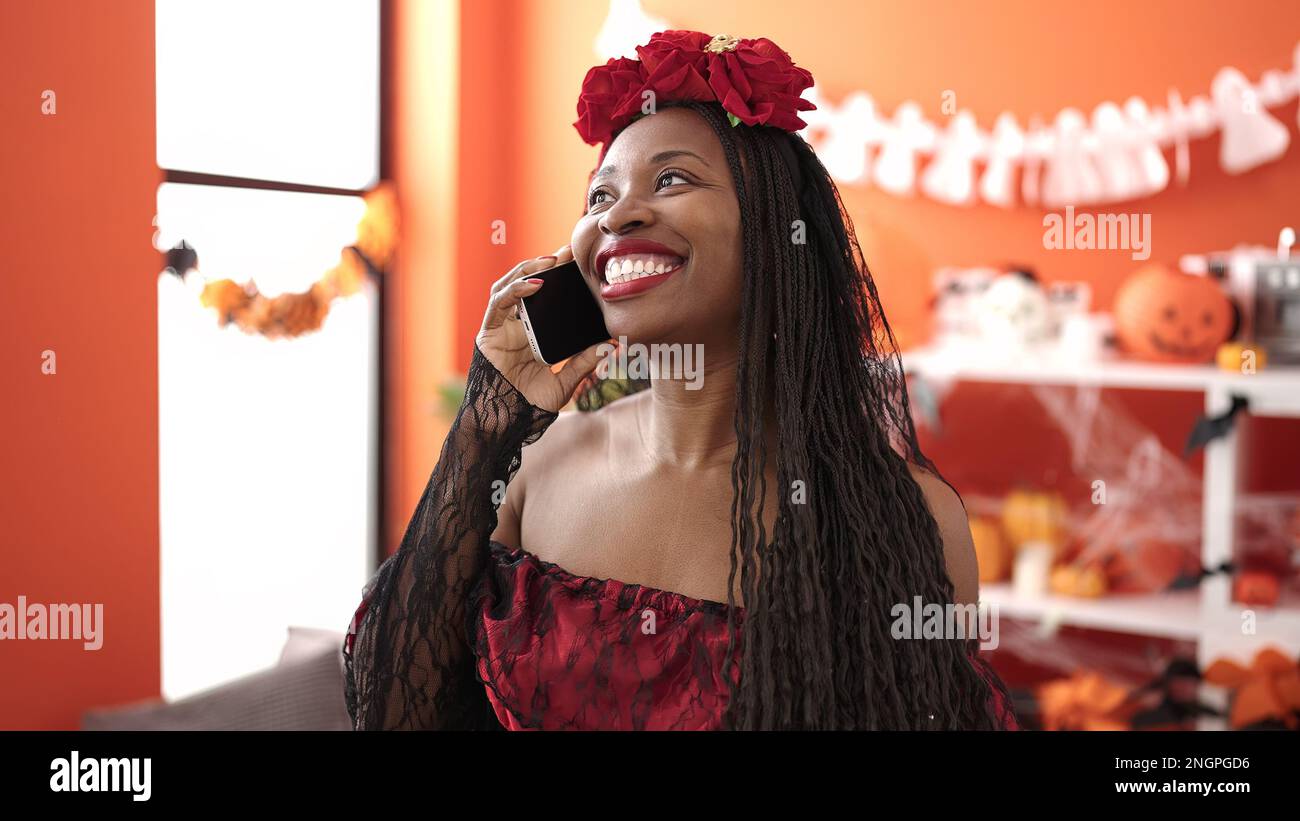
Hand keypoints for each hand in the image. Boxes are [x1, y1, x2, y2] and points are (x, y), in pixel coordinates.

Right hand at [475, 245, 609, 412]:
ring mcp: (501, 327)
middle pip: (529, 285)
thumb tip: (612, 345)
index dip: (562, 279)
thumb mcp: (565, 383)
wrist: (506, 425)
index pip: (548, 298)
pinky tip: (534, 284)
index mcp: (534, 333)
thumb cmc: (531, 406)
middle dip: (546, 265)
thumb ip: (583, 364)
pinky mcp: (488, 332)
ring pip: (510, 286)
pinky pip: (498, 303)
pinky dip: (515, 290)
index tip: (583, 263)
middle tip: (569, 251)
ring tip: (552, 261)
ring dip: (529, 269)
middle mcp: (517, 325)